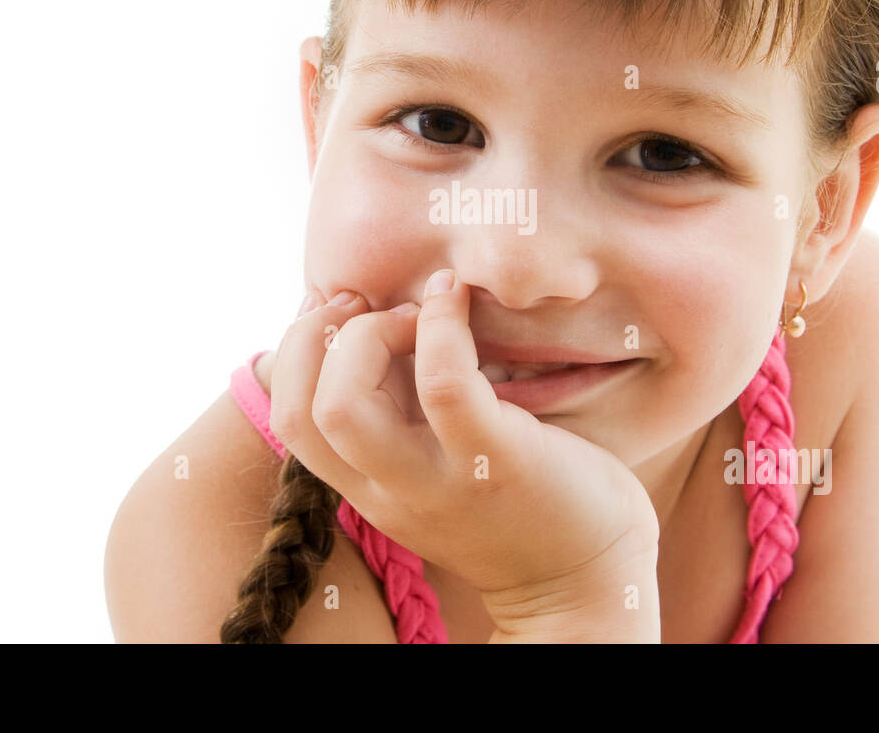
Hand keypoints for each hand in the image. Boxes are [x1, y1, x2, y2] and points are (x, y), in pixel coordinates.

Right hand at [267, 274, 660, 616]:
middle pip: (304, 412)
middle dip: (318, 337)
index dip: (297, 351)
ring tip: (416, 310)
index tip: (339, 314)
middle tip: (369, 306)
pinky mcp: (496, 460)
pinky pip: (444, 382)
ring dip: (369, 333)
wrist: (586, 580)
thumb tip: (377, 327)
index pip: (293, 422)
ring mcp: (438, 481)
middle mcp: (390, 493)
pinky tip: (456, 297)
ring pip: (347, 403)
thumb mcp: (437, 462)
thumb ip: (403, 410)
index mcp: (371, 490)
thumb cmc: (521, 502)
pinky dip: (441, 326)